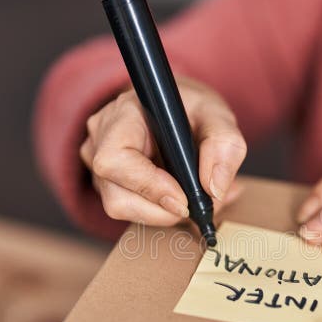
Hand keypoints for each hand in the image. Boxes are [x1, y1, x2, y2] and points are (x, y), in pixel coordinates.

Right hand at [80, 76, 246, 225]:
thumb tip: (215, 189)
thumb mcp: (217, 114)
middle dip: (161, 209)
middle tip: (197, 204)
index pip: (114, 159)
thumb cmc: (191, 108)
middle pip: (116, 195)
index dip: (147, 186)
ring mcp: (98, 162)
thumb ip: (224, 145)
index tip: (182, 200)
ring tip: (193, 200)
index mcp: (123, 114)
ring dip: (162, 213)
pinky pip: (128, 209)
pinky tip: (181, 198)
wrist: (176, 110)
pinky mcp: (107, 182)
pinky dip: (159, 211)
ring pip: (120, 207)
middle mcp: (101, 138)